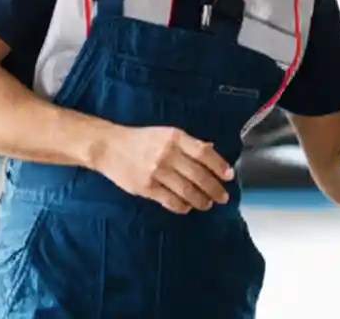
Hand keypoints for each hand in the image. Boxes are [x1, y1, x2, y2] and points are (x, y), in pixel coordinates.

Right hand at [95, 125, 234, 213]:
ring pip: (187, 191)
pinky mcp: (146, 187)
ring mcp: (156, 172)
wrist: (109, 147)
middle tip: (223, 197)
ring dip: (201, 200)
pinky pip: (171, 201)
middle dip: (215, 189)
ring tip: (207, 204)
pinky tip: (187, 206)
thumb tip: (212, 151)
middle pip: (198, 175)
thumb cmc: (141, 140)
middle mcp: (167, 154)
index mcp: (175, 137)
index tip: (229, 176)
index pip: (204, 153)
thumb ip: (188, 144)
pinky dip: (183, 206)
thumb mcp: (166, 134)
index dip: (219, 166)